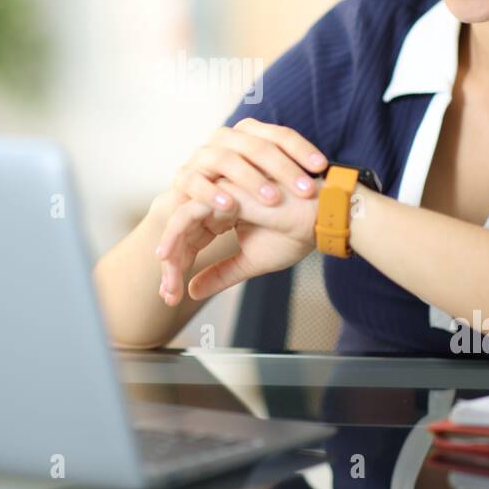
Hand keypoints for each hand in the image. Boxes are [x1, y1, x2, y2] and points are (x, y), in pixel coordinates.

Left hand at [154, 176, 321, 304]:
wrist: (320, 217)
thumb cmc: (295, 231)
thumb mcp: (251, 260)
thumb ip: (221, 273)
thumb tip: (192, 290)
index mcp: (224, 213)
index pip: (192, 240)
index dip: (180, 267)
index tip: (172, 295)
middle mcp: (217, 201)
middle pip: (182, 233)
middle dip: (172, 265)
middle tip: (168, 295)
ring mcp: (218, 194)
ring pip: (180, 223)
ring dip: (172, 254)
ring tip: (168, 283)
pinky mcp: (222, 193)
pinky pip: (188, 214)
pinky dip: (174, 235)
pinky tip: (167, 256)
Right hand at [164, 118, 326, 217]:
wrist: (193, 211)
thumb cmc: (239, 198)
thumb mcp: (265, 186)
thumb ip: (290, 179)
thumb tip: (335, 180)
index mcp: (247, 135)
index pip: (279, 135)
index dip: (302, 148)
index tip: (323, 167)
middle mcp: (224, 139)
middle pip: (256, 145)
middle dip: (282, 167)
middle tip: (305, 189)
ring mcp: (201, 157)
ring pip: (226, 159)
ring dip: (251, 179)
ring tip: (273, 199)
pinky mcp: (183, 179)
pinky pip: (197, 182)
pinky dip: (213, 192)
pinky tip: (231, 206)